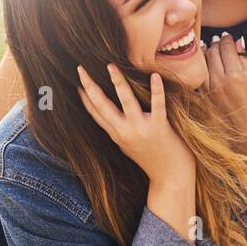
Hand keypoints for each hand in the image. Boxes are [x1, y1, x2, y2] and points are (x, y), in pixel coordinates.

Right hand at [76, 64, 195, 188]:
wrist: (171, 179)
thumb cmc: (152, 160)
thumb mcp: (128, 146)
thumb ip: (119, 130)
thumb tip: (110, 117)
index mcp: (117, 134)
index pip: (95, 113)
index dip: (84, 97)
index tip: (75, 82)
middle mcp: (125, 132)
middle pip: (103, 106)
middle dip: (90, 86)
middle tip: (80, 68)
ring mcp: (141, 130)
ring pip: (126, 102)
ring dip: (118, 82)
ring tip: (110, 65)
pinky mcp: (160, 128)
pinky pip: (158, 106)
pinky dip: (156, 90)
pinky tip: (155, 76)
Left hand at [203, 32, 246, 155]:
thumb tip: (238, 43)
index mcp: (235, 76)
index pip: (226, 48)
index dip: (227, 39)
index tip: (228, 37)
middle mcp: (219, 83)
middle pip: (211, 53)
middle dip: (215, 44)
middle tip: (218, 41)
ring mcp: (209, 92)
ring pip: (201, 65)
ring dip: (204, 54)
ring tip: (207, 48)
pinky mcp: (203, 101)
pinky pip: (196, 80)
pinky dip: (198, 71)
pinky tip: (201, 66)